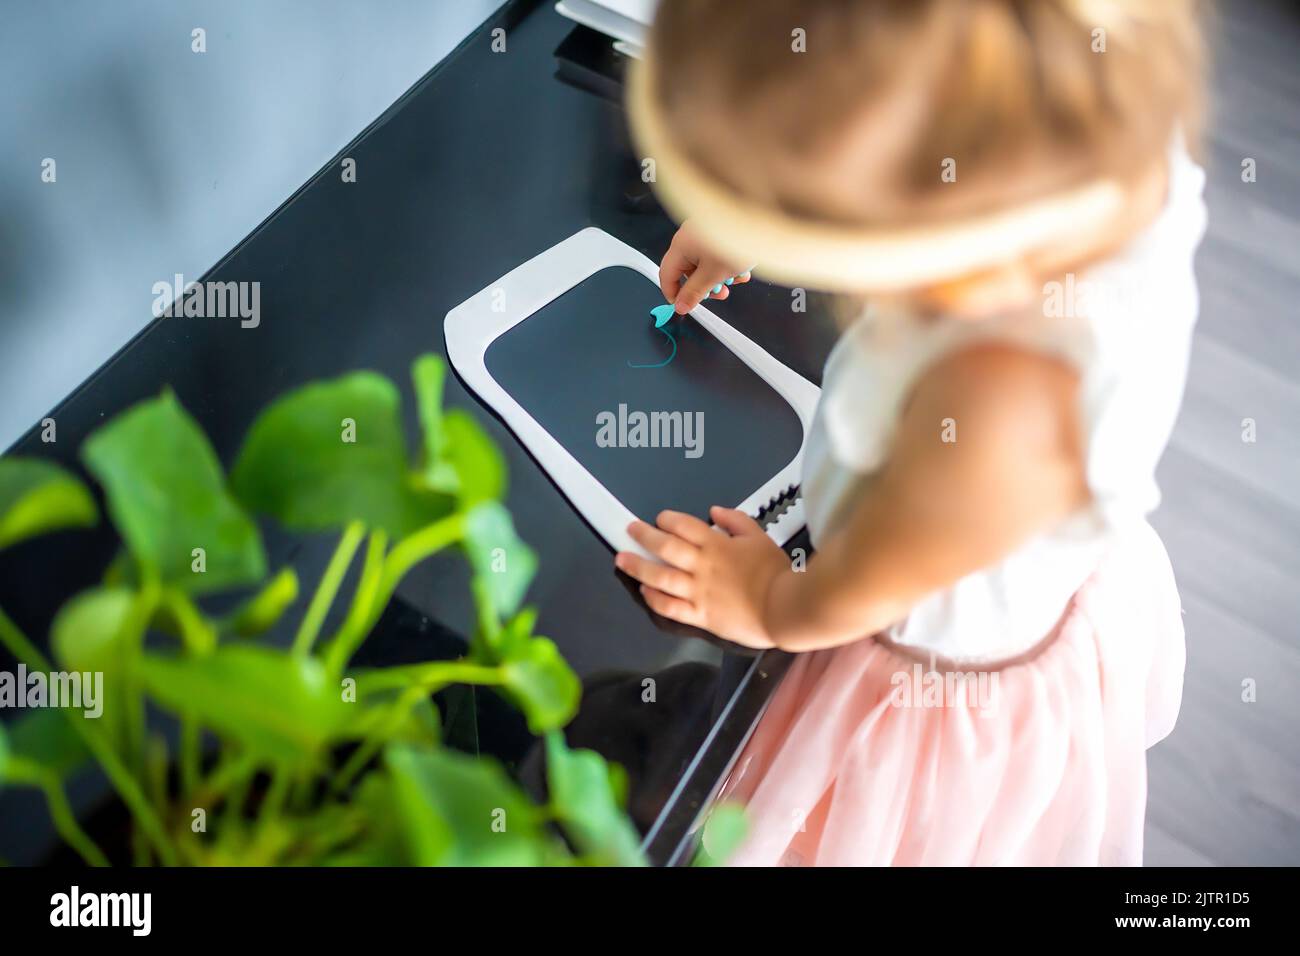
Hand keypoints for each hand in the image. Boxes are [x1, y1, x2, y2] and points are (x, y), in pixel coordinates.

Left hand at [614, 507, 787, 649]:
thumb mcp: (759, 537)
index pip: (683, 525)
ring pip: (660, 576)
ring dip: (638, 566)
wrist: (784, 608)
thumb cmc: (776, 575)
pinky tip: (645, 591)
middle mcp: (703, 566)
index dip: (667, 519)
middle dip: (643, 535)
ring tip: (623, 559)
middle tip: (631, 531)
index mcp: (716, 545)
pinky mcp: (700, 615)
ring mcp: (698, 591)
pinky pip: (670, 607)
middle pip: (665, 546)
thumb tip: (717, 512)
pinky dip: (654, 598)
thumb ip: (736, 521)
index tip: (660, 519)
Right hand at [659, 220, 751, 314]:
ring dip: (720, 276)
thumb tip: (681, 305)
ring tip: (736, 278)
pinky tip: (742, 267)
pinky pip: (716, 254)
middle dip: (705, 286)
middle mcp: (689, 236)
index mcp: (681, 245)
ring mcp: (704, 232)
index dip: (673, 294)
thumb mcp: (712, 275)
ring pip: (705, 264)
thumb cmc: (737, 240)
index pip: (666, 275)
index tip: (684, 306)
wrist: (761, 219)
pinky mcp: (719, 231)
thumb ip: (694, 293)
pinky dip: (727, 264)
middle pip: (689, 270)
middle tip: (720, 294)